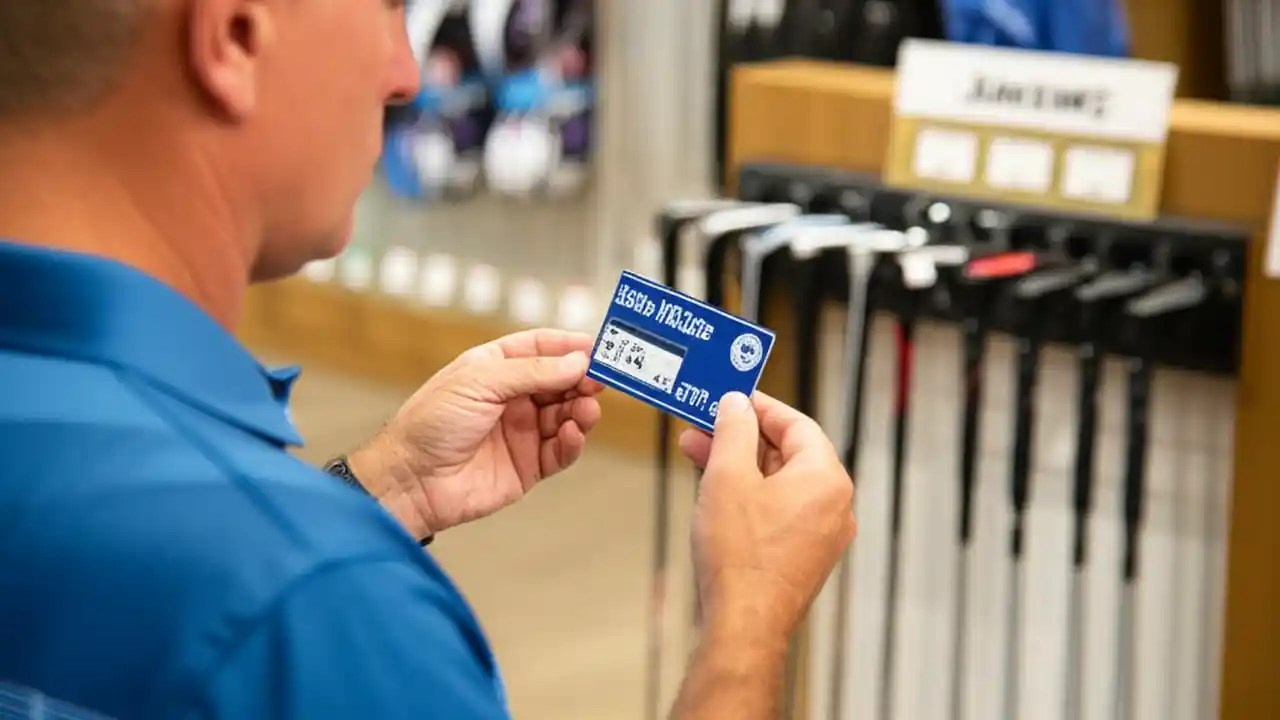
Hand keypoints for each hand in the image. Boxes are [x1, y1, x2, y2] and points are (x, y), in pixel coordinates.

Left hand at [349, 329, 603, 539]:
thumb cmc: (430, 423)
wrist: (411, 479)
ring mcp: (521, 432)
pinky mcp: (527, 465)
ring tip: (587, 408)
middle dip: (583, 379)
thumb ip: (532, 372)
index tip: (597, 347)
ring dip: (581, 410)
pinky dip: (572, 441)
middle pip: (561, 381)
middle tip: (601, 379)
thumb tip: (576, 362)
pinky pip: (560, 451)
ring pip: (566, 415)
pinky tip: (572, 433)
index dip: (569, 346)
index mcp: (495, 368)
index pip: (541, 348)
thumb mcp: (480, 382)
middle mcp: (511, 398)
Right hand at [678, 391, 854, 640]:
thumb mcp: (728, 477)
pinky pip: (780, 510)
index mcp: (826, 478)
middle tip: (704, 426)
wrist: (743, 623)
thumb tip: (736, 405)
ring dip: (741, 466)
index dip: (760, 407)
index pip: (797, 424)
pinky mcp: (805, 555)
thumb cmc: (739, 554)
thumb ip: (734, 431)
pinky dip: (751, 495)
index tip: (731, 398)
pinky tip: (716, 492)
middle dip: (741, 438)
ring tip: (697, 455)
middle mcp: (834, 504)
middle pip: (788, 453)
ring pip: (781, 483)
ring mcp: (822, 533)